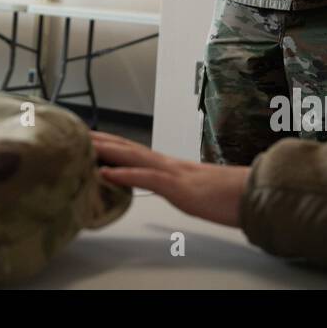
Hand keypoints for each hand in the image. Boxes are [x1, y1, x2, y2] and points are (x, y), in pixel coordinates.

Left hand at [91, 131, 249, 227]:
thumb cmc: (227, 195)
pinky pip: (147, 179)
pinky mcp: (179, 187)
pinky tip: (106, 173)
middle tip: (73, 132)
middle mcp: (166, 164)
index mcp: (168, 166)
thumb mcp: (192, 192)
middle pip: (126, 147)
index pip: (132, 151)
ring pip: (132, 156)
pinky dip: (124, 174)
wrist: (253, 194)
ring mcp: (172, 173)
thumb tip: (161, 188)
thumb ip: (173, 186)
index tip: (87, 138)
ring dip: (105, 150)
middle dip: (99, 140)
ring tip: (82, 144)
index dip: (109, 143)